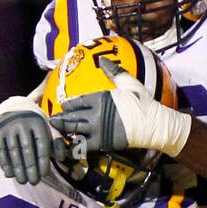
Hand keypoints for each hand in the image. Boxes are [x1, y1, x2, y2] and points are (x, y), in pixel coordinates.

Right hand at [0, 97, 58, 185]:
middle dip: (31, 168)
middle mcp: (22, 121)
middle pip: (27, 149)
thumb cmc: (34, 122)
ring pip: (14, 152)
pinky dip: (5, 164)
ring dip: (18, 169)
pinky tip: (10, 174)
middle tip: (33, 182)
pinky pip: (1, 151)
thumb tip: (61, 158)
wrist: (12, 106)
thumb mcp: (47, 126)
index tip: (44, 175)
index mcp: (37, 121)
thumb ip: (56, 141)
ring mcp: (7, 126)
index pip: (42, 144)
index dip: (43, 161)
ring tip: (22, 181)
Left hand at [50, 59, 191, 156]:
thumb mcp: (128, 82)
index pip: (77, 101)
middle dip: (61, 118)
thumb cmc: (142, 102)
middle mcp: (96, 113)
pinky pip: (82, 146)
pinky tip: (66, 148)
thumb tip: (102, 59)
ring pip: (73, 130)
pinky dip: (73, 147)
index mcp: (100, 97)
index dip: (69, 105)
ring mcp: (97, 129)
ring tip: (56, 132)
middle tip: (53, 120)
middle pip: (72, 116)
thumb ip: (113, 71)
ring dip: (64, 131)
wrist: (153, 124)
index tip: (64, 107)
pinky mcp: (101, 143)